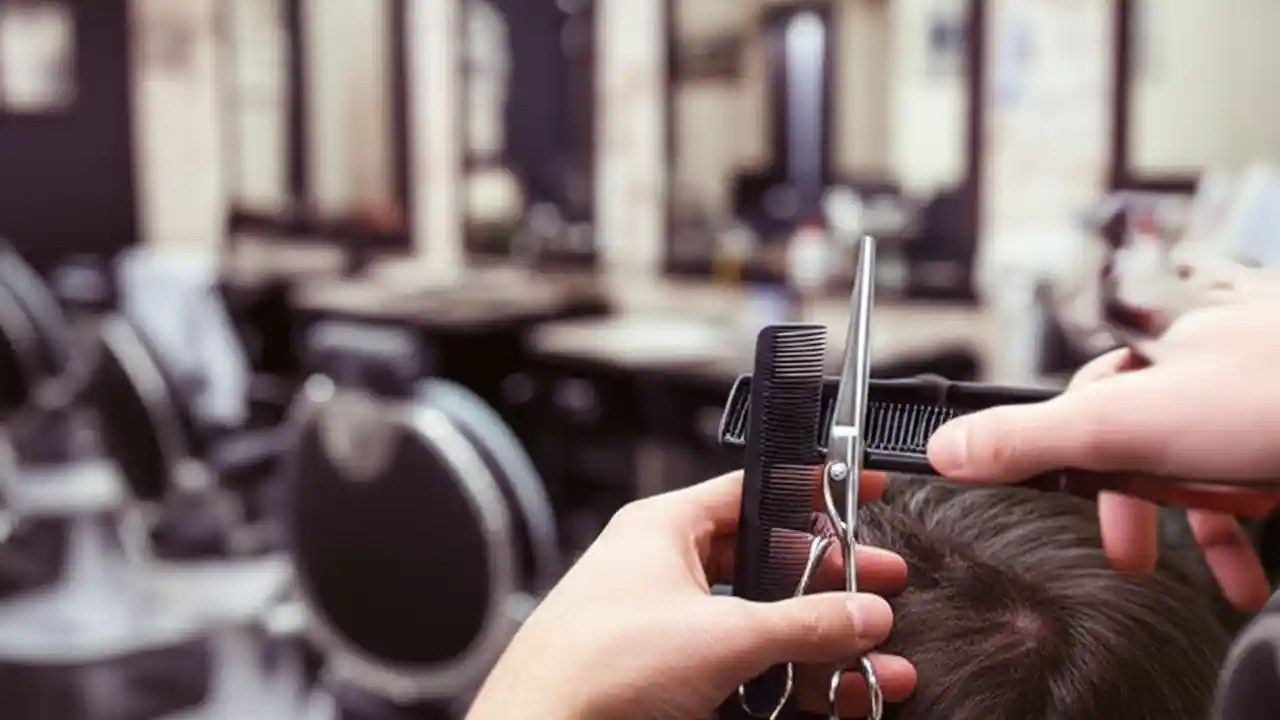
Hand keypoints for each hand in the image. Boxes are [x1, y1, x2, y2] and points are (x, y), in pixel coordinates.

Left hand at [467, 472, 915, 718]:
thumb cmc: (594, 668)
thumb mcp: (722, 636)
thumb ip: (804, 624)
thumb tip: (863, 612)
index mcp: (664, 527)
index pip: (753, 491)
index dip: (813, 490)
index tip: (864, 489)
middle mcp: (662, 568)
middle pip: (764, 561)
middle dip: (829, 581)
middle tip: (882, 585)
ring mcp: (664, 624)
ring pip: (757, 620)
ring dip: (818, 640)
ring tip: (878, 657)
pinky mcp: (665, 674)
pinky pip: (740, 664)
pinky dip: (786, 677)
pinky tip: (834, 695)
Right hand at [927, 302, 1279, 610]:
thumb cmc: (1274, 395)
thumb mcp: (1128, 423)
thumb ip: (1031, 438)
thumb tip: (946, 449)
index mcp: (1145, 349)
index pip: (1081, 407)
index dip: (1070, 470)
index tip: (1069, 515)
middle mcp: (1195, 360)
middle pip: (1142, 441)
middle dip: (1143, 510)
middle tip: (1134, 560)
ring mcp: (1249, 387)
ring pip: (1206, 461)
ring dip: (1209, 531)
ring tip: (1223, 581)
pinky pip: (1255, 471)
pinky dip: (1253, 520)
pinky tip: (1258, 560)